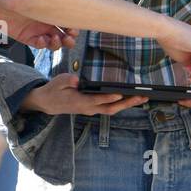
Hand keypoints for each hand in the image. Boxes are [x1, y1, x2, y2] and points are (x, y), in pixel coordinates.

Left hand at [0, 3, 76, 50]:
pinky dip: (42, 44)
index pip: (68, 22)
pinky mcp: (26, 36)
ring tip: (54, 38)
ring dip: (57, 43)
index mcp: (52, 9)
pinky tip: (42, 39)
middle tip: (69, 37)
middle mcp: (46, 20)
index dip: (73, 27)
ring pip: (53, 42)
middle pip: (63, 35)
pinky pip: (38, 45)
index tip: (75, 28)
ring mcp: (36, 29)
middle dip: (69, 39)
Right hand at [19, 73, 148, 115]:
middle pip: (110, 108)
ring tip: (142, 98)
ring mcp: (92, 110)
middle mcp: (88, 108)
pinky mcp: (94, 109)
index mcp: (79, 101)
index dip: (108, 98)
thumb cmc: (55, 90)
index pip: (96, 100)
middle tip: (141, 97)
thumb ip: (68, 80)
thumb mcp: (58, 81)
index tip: (119, 94)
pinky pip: (110, 108)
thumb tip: (77, 80)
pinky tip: (131, 99)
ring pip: (112, 110)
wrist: (49, 103)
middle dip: (127, 104)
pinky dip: (122, 105)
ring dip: (128, 105)